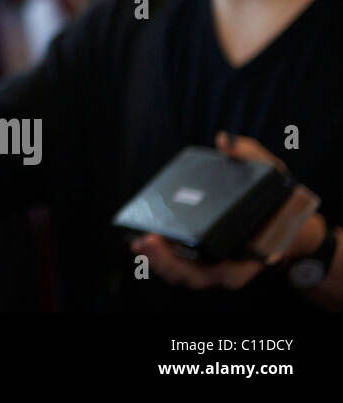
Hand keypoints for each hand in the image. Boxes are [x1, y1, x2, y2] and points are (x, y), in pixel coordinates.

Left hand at [130, 132, 316, 289]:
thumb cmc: (278, 197)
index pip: (229, 274)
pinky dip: (158, 256)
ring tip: (138, 244)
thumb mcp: (271, 173)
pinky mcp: (198, 258)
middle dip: (168, 263)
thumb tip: (224, 140)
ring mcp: (213, 265)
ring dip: (158, 263)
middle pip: (196, 277)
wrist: (282, 215)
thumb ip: (248, 156)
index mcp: (253, 255)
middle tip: (146, 241)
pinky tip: (138, 240)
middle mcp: (231, 266)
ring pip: (182, 274)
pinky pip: (176, 264)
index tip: (190, 254)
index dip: (209, 269)